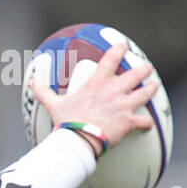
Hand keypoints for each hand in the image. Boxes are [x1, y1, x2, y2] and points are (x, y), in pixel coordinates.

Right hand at [32, 41, 158, 151]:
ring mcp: (123, 105)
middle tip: (147, 68)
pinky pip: (143, 122)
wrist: (78, 141)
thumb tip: (32, 83)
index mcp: (98, 83)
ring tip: (154, 86)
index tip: (124, 46)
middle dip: (144, 69)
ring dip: (151, 89)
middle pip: (137, 73)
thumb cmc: (67, 123)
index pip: (112, 58)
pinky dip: (146, 124)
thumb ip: (44, 93)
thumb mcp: (54, 106)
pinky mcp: (128, 122)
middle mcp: (114, 91)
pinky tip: (147, 126)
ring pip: (145, 92)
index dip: (120, 49)